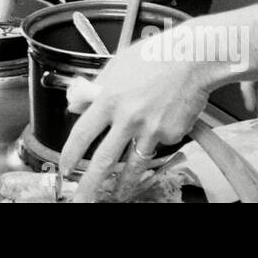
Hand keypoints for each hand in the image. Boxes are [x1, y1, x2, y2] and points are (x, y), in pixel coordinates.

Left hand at [59, 39, 209, 201]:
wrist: (193, 58)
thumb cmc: (155, 56)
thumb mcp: (115, 66)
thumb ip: (95, 88)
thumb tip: (77, 103)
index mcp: (109, 98)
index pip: (82, 134)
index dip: (70, 155)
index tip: (64, 167)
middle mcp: (128, 117)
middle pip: (104, 160)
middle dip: (90, 186)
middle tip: (81, 201)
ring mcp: (152, 129)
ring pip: (133, 165)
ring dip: (123, 185)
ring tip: (117, 196)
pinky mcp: (172, 135)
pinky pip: (159, 144)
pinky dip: (155, 141)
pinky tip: (159, 126)